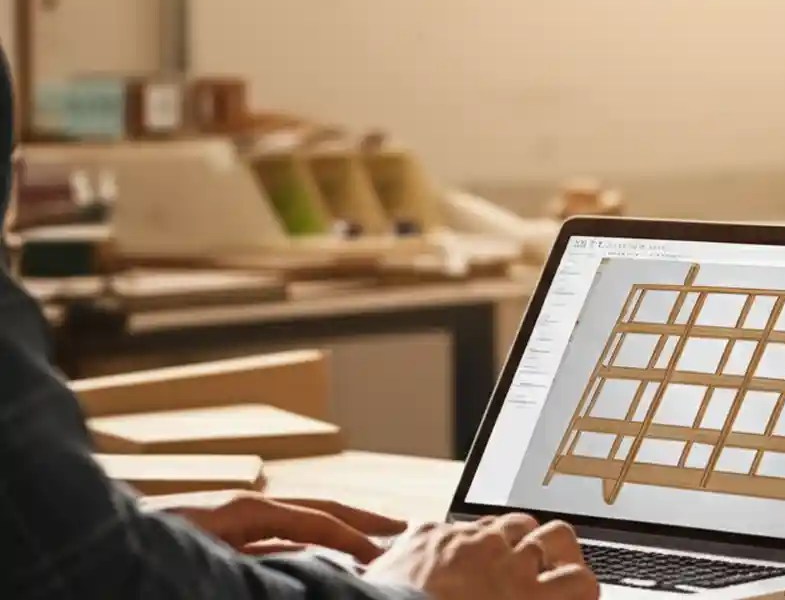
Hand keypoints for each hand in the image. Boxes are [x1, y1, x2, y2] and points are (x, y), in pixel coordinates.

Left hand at [148, 491, 406, 562]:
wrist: (91, 547)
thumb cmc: (141, 563)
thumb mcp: (213, 563)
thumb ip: (269, 562)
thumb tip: (317, 567)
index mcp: (242, 509)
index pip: (316, 519)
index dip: (356, 535)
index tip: (387, 553)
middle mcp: (238, 511)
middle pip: (313, 512)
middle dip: (358, 521)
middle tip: (399, 530)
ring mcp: (225, 527)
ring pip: (294, 530)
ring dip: (332, 538)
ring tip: (365, 550)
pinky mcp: (213, 545)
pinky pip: (269, 546)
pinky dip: (301, 553)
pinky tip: (314, 569)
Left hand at [364, 513, 598, 599]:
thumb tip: (547, 599)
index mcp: (525, 597)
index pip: (580, 580)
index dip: (583, 586)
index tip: (576, 594)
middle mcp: (502, 561)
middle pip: (556, 535)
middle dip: (558, 550)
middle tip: (549, 567)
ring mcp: (465, 540)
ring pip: (511, 520)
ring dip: (515, 537)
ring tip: (505, 557)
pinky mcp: (428, 532)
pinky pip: (460, 525)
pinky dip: (464, 540)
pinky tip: (453, 559)